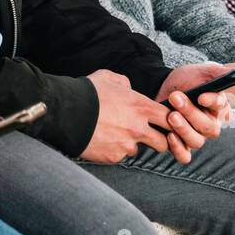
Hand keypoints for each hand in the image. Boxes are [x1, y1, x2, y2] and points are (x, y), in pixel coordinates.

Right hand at [82, 68, 219, 165]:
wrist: (65, 112)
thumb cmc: (87, 93)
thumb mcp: (108, 78)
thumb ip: (125, 84)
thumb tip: (129, 89)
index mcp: (140, 107)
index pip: (170, 118)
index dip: (169, 121)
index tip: (163, 121)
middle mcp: (138, 128)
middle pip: (163, 142)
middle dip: (158, 140)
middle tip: (149, 136)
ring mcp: (126, 145)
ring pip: (138, 150)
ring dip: (131, 144)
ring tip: (114, 134)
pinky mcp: (113, 157)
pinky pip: (119, 156)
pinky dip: (113, 150)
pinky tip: (101, 140)